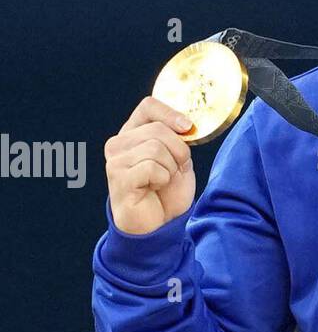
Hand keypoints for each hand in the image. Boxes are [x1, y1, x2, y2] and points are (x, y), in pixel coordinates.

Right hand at [105, 97, 196, 234]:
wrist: (159, 224)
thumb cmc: (166, 192)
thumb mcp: (178, 159)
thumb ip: (178, 139)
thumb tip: (185, 124)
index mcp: (133, 133)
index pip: (148, 106)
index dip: (171, 114)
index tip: (188, 128)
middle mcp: (119, 143)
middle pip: (158, 130)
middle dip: (178, 151)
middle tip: (176, 170)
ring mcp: (115, 160)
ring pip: (156, 148)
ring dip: (170, 169)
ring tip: (162, 181)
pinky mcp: (119, 177)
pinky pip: (152, 167)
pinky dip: (162, 180)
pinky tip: (154, 189)